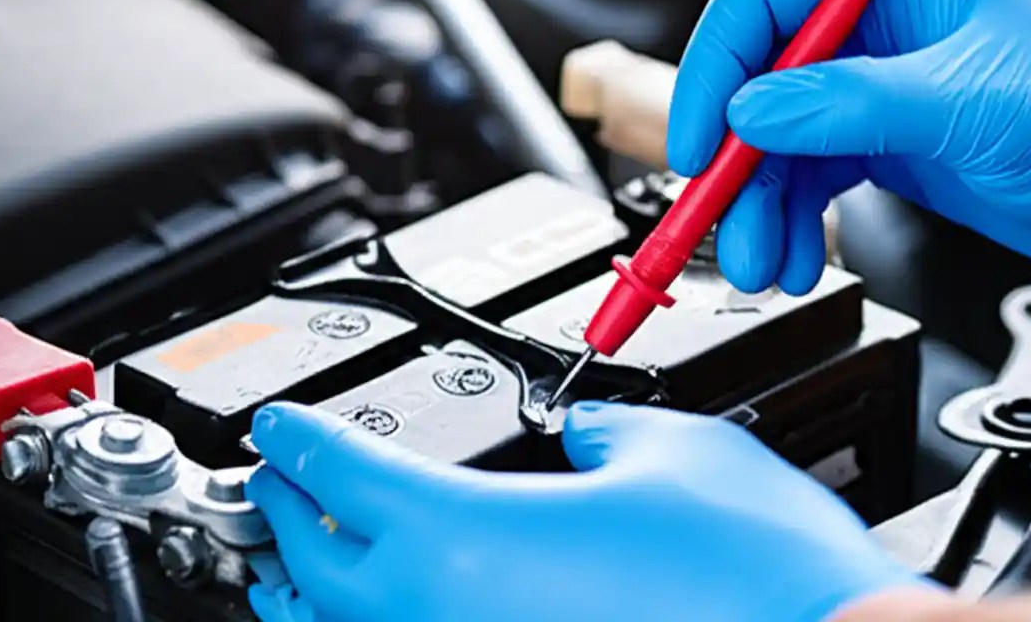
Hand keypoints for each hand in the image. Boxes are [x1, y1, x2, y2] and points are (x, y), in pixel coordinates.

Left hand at [243, 401, 925, 621]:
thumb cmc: (756, 580)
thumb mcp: (668, 450)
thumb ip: (595, 428)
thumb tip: (576, 433)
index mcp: (460, 538)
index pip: (336, 475)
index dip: (296, 440)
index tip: (274, 426)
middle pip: (312, 564)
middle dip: (283, 511)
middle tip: (274, 479)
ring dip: (306, 594)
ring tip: (292, 567)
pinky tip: (394, 617)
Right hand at [667, 0, 1030, 294]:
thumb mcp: (970, 102)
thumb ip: (848, 106)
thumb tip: (748, 114)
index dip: (716, 70)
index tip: (698, 143)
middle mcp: (880, 21)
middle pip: (759, 79)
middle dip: (734, 160)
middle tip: (719, 222)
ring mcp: (878, 83)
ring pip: (777, 139)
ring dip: (759, 205)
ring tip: (763, 262)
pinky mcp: (886, 140)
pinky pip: (809, 176)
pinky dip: (793, 221)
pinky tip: (795, 256)